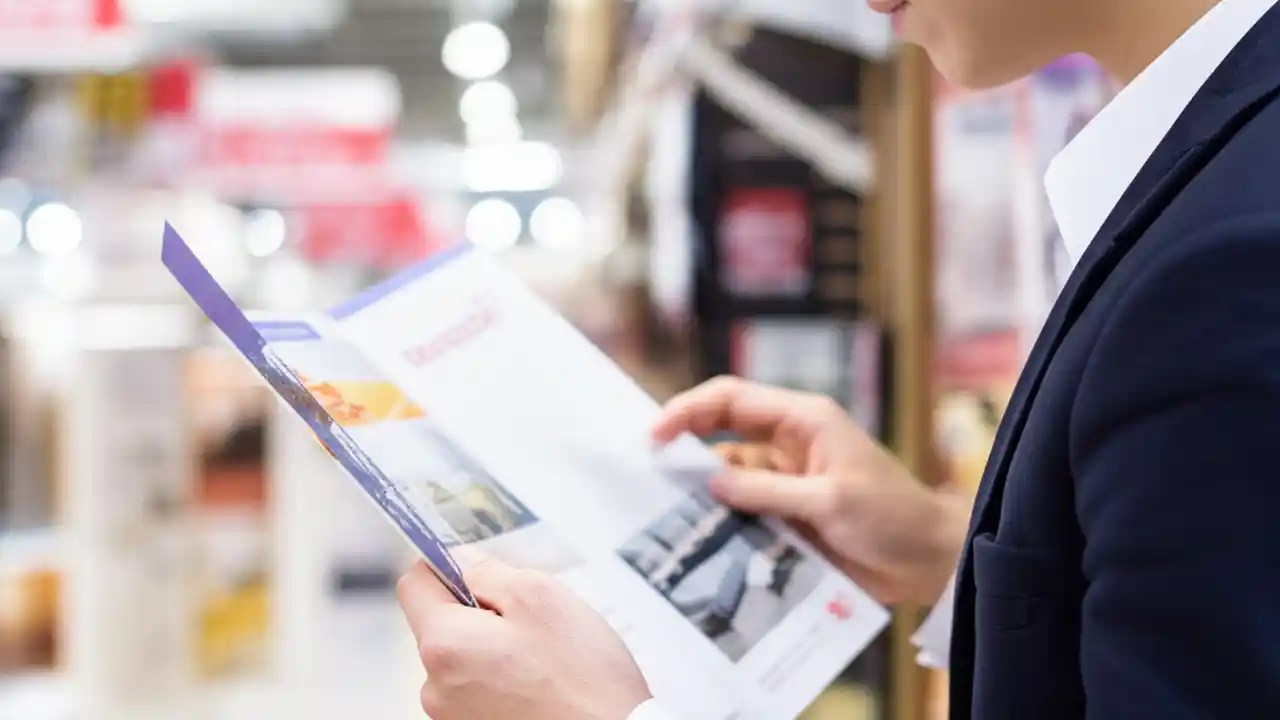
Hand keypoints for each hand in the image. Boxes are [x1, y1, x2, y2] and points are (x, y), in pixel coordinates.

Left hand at [397, 555, 650, 719]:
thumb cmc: (584, 678)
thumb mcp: (540, 596)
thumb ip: (489, 572)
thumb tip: (462, 562)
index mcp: (445, 644)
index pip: (414, 584)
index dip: (445, 565)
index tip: (475, 566)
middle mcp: (436, 687)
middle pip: (442, 623)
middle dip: (480, 610)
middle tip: (531, 618)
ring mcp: (453, 717)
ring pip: (465, 657)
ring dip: (495, 646)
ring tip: (544, 657)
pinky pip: (479, 688)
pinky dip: (504, 678)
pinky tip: (542, 683)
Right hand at [655, 377, 968, 605]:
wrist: (930, 562)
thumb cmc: (894, 517)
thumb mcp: (831, 501)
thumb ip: (768, 491)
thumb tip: (710, 482)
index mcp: (803, 420)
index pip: (731, 400)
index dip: (687, 410)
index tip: (654, 436)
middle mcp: (788, 444)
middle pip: (721, 435)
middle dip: (684, 450)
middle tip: (645, 476)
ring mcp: (785, 480)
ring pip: (727, 478)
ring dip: (702, 494)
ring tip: (668, 516)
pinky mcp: (786, 514)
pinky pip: (742, 512)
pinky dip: (722, 523)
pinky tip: (701, 539)